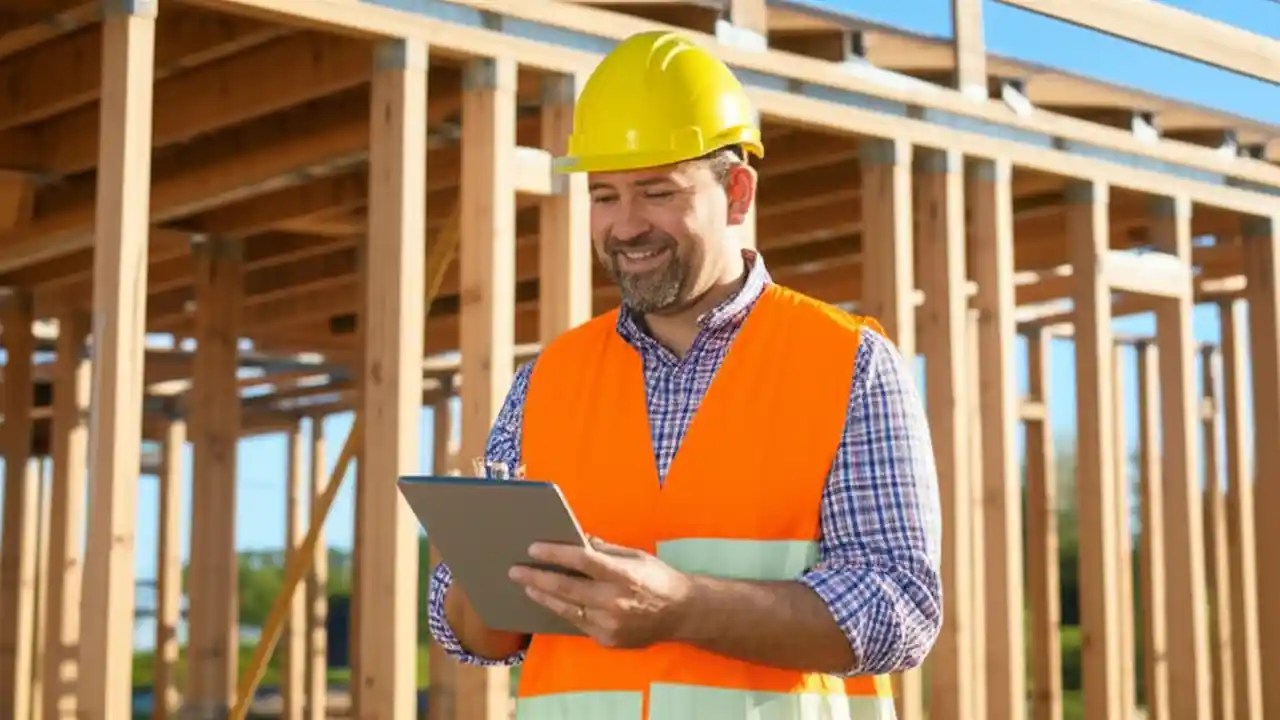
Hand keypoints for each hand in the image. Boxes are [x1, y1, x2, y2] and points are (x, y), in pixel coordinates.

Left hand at [508, 536, 695, 648]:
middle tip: (516, 570)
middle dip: (537, 577)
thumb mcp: (635, 557)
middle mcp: (615, 601)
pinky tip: (551, 602)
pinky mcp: (608, 640)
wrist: (682, 614)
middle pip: (567, 588)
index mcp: (623, 575)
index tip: (533, 548)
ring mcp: (610, 624)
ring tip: (527, 586)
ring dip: (544, 597)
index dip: (555, 553)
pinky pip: (579, 624)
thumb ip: (605, 550)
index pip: (582, 561)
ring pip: (567, 610)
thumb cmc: (658, 578)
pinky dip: (564, 612)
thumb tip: (578, 539)